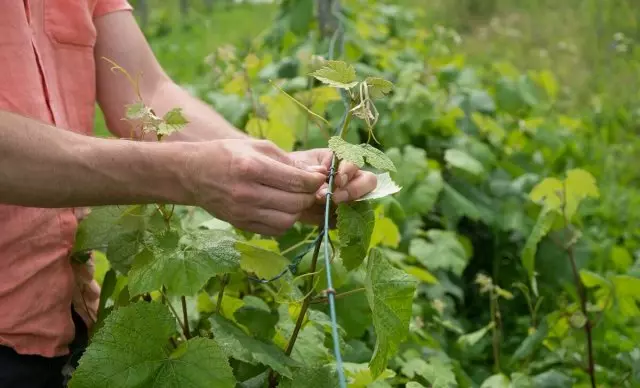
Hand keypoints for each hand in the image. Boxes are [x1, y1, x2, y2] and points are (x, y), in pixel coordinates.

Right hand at [187, 139, 327, 235]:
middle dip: (310, 195)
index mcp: (252, 167)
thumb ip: (288, 161)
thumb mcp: (257, 147)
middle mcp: (247, 192)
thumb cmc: (227, 154)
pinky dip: (285, 220)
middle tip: (311, 188)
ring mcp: (243, 212)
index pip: (297, 180)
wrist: (192, 174)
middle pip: (295, 202)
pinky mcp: (241, 224)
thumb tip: (319, 173)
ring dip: (298, 210)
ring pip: (288, 220)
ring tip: (296, 198)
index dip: (315, 180)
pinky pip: (275, 230)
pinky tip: (283, 208)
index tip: (320, 176)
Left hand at [288, 148, 377, 224]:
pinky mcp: (343, 213)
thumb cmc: (292, 170)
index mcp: (340, 160)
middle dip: (355, 189)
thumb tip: (324, 192)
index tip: (338, 180)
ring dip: (350, 206)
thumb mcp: (300, 168)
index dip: (350, 170)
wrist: (282, 189)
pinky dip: (341, 221)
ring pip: (364, 201)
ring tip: (330, 208)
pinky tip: (327, 219)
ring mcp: (349, 196)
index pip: (356, 160)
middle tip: (336, 198)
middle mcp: (350, 177)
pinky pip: (350, 219)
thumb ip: (313, 176)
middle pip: (369, 181)